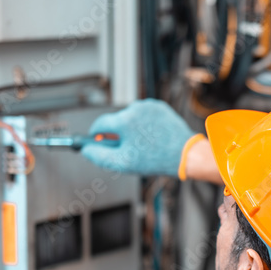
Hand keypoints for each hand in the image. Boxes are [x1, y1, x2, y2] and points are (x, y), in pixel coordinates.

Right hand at [80, 99, 202, 176]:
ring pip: (131, 117)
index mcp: (124, 121)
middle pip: (116, 121)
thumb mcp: (123, 163)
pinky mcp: (159, 107)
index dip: (96, 134)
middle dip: (118, 134)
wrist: (184, 154)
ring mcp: (149, 106)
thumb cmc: (156, 160)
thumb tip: (86, 149)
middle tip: (126, 148)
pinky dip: (145, 124)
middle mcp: (135, 109)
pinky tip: (152, 136)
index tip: (96, 140)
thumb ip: (99, 156)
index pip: (100, 124)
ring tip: (144, 144)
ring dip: (132, 128)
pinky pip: (145, 114)